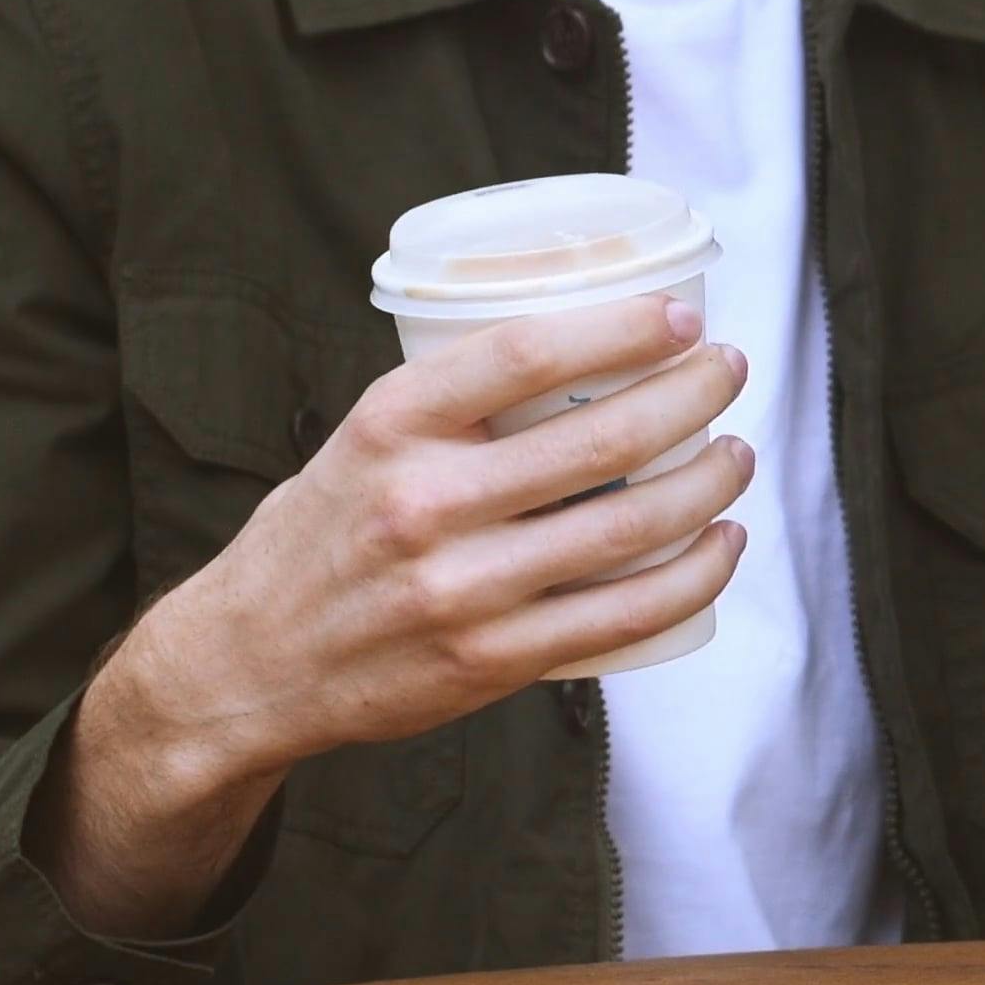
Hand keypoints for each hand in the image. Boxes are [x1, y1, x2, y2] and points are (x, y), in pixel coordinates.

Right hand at [46, 294, 752, 932]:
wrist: (248, 662)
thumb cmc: (328, 532)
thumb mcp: (363, 441)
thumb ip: (456, 405)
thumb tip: (592, 351)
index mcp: (390, 427)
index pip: (524, 355)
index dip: (621, 330)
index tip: (681, 321)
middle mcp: (422, 503)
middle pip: (599, 439)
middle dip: (692, 398)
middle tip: (730, 374)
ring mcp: (459, 588)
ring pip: (629, 529)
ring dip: (709, 485)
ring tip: (736, 456)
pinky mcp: (490, 659)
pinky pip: (624, 616)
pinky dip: (694, 576)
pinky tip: (723, 544)